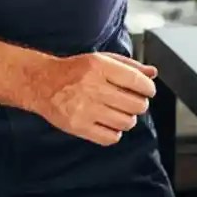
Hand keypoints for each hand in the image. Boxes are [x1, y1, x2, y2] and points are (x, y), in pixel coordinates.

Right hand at [29, 52, 157, 146]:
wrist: (43, 83)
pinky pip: (110, 137)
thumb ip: (130, 66)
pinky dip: (115, 132)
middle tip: (134, 102)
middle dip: (140, 104)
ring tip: (121, 112)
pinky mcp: (78, 126)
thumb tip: (152, 73)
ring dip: (129, 118)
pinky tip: (110, 123)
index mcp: (100, 67)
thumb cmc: (75, 71)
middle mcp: (93, 87)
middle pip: (135, 104)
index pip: (137, 81)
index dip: (148, 88)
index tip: (148, 91)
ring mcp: (85, 109)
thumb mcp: (102, 59)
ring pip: (126, 122)